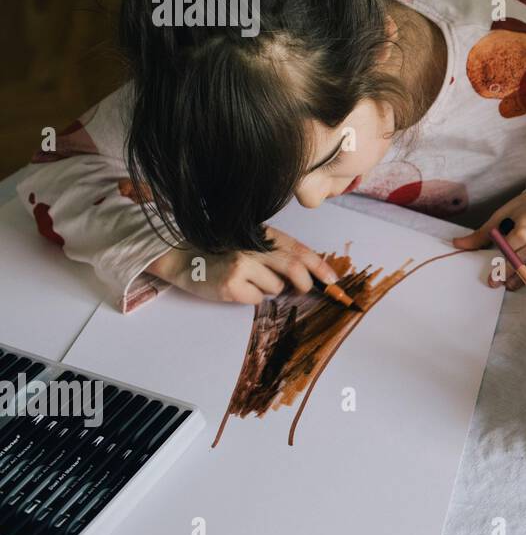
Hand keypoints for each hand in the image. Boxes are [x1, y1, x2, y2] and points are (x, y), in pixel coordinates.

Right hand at [146, 226, 337, 304]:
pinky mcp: (231, 284)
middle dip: (305, 283)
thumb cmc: (222, 250)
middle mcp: (254, 247)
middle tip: (304, 289)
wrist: (183, 255)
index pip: (299, 250)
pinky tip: (236, 288)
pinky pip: (256, 299)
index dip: (320, 266)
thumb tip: (308, 274)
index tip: (334, 280)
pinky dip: (251, 298)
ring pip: (275, 288)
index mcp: (263, 235)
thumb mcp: (251, 241)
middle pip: (294, 268)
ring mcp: (242, 265)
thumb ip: (277, 252)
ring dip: (269, 290)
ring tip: (250, 281)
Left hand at [452, 189, 525, 289]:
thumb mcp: (503, 214)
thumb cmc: (524, 207)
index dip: (507, 254)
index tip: (492, 269)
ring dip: (525, 276)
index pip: (521, 237)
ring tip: (508, 285)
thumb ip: (484, 233)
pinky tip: (525, 282)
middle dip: (512, 270)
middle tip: (495, 282)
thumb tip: (459, 245)